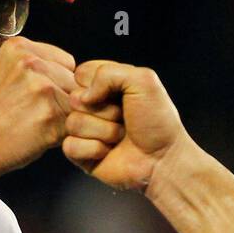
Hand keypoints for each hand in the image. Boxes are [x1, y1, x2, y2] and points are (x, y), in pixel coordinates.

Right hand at [0, 37, 76, 176]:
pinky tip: (39, 133)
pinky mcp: (51, 116)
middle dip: (62, 97)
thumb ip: (33, 63)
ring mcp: (43, 89)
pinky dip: (61, 132)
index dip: (57, 81)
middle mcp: (32, 63)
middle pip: (74, 81)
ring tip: (37, 121)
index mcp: (20, 47)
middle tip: (35, 111)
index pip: (67, 62)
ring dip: (64, 115)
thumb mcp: (2, 70)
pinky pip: (73, 122)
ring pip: (76, 102)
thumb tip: (69, 69)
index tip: (37, 94)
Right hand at [63, 60, 194, 190]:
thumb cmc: (157, 121)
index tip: (121, 96)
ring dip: (104, 132)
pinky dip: (94, 150)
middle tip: (124, 119)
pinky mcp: (80, 154)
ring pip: (73, 123)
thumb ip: (108, 73)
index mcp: (105, 84)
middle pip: (74, 99)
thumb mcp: (143, 81)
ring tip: (120, 137)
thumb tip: (83, 95)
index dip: (99, 85)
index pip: (82, 73)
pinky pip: (70, 146)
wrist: (163, 159)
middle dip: (105, 111)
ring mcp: (85, 130)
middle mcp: (92, 105)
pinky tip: (109, 152)